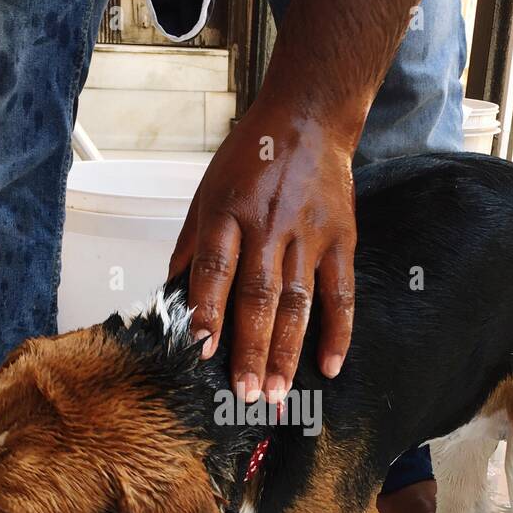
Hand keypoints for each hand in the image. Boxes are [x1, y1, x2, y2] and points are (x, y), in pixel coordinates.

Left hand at [169, 102, 356, 403]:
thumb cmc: (250, 159)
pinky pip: (341, 293)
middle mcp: (269, 223)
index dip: (208, 310)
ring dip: (288, 352)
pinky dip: (339, 332)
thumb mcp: (206, 193)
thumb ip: (192, 247)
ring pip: (298, 302)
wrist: (309, 119)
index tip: (202, 350)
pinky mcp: (342, 238)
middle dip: (252, 349)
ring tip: (279, 391)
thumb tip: (170, 299)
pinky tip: (330, 366)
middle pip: (259, 294)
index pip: (215, 268)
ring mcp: (309, 233)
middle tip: (247, 393)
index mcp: (228, 211)